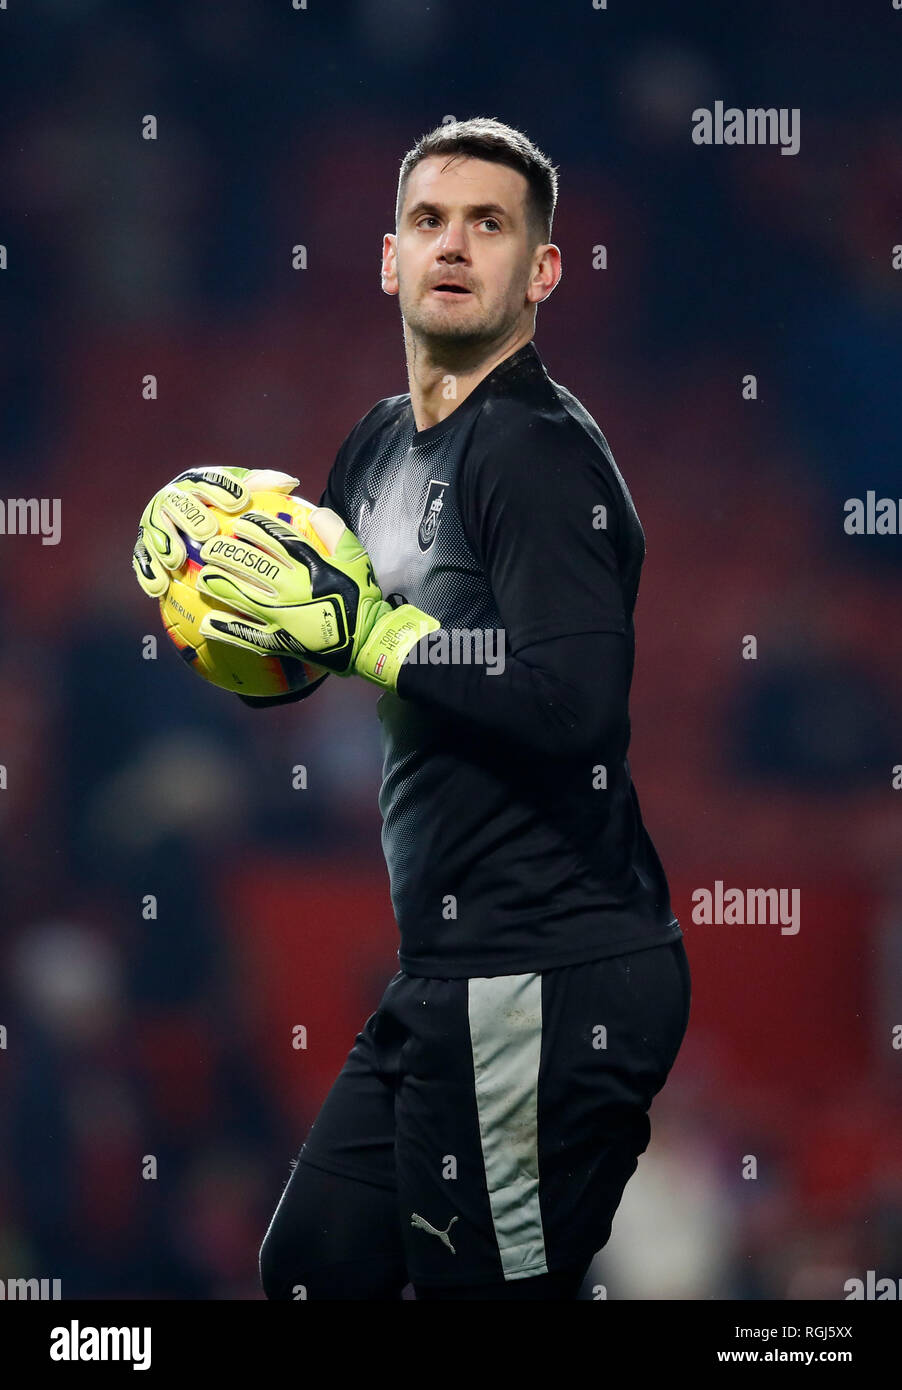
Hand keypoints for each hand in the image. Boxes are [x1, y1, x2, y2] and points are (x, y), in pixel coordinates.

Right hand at [132, 466, 300, 599]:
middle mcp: (172, 499)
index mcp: (197, 482)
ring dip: (165, 543)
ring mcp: (156, 524)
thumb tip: (289, 483)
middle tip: (208, 533)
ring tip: (177, 559)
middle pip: (177, 502)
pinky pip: (142, 560)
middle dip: (191, 516)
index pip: (208, 479)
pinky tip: (160, 587)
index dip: (223, 488)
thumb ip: (265, 490)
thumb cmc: (231, 517)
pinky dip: (149, 573)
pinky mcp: (145, 549)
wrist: (199, 538)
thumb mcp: (248, 501)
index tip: (242, 501)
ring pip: (156, 530)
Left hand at [194, 507, 438, 689]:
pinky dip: (226, 629)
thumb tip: (315, 512)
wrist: (367, 641)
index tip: (240, 523)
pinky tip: (207, 623)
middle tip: (210, 547)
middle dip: (226, 553)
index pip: (275, 539)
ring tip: (203, 576)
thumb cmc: (363, 598)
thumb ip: (336, 531)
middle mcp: (289, 588)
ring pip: (241, 594)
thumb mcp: (357, 558)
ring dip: (219, 583)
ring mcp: (281, 615)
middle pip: (249, 565)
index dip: (254, 528)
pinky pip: (247, 635)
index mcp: (308, 566)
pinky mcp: (279, 640)